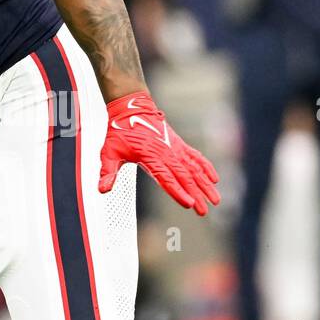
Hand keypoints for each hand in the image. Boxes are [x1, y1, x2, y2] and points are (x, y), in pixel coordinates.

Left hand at [98, 91, 219, 215]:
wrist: (132, 109)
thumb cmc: (119, 132)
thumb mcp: (109, 152)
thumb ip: (108, 172)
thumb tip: (103, 190)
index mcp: (150, 156)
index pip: (166, 178)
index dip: (178, 192)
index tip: (188, 203)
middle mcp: (167, 153)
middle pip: (184, 177)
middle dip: (196, 194)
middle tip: (204, 211)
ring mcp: (175, 148)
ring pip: (194, 168)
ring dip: (205, 184)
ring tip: (215, 200)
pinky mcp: (180, 144)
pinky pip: (196, 157)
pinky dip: (206, 167)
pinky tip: (214, 179)